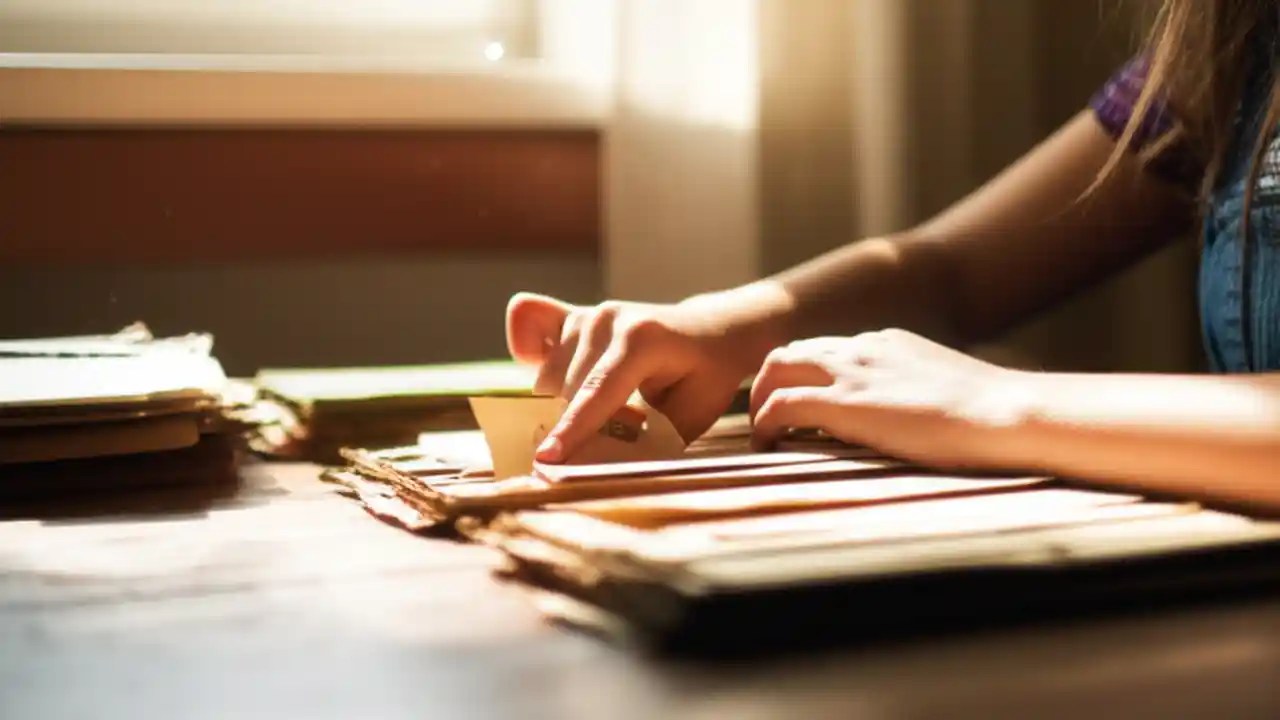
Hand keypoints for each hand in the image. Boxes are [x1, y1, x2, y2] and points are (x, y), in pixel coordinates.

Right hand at [506, 292, 767, 461]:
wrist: (712, 331)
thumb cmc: (706, 377)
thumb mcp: (690, 417)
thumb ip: (647, 443)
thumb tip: (599, 469)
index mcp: (642, 341)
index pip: (598, 393)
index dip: (572, 429)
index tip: (546, 459)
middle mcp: (608, 319)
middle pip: (567, 390)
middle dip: (582, 424)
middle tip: (624, 426)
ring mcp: (588, 314)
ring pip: (547, 376)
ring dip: (568, 401)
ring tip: (611, 402)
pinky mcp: (573, 314)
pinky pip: (529, 333)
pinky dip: (534, 358)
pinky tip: (558, 374)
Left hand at [749, 329, 1029, 468]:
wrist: (1005, 411)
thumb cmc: (989, 415)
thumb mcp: (943, 391)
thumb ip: (913, 395)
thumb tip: (905, 420)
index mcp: (886, 344)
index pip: (824, 350)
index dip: (801, 376)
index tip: (796, 406)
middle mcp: (862, 350)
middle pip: (790, 352)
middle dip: (769, 384)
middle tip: (766, 420)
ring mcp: (851, 373)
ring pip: (776, 370)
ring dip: (760, 401)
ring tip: (762, 435)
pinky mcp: (845, 403)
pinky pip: (781, 406)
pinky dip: (765, 425)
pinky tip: (767, 447)